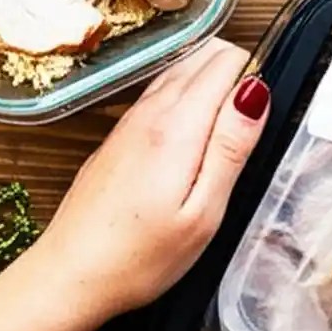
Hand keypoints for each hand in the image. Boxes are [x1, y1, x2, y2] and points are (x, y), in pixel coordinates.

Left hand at [0, 38, 270, 330]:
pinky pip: (158, 94)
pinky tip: (192, 138)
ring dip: (209, 82)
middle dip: (235, 74)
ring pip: (179, 70)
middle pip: (202, 56)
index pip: (225, 60)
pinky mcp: (117, 136)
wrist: (70, 274)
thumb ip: (230, 147)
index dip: (254, 75)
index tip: (262, 115)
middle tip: (248, 128)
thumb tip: (255, 92)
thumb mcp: (203, 213)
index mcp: (175, 127)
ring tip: (226, 133)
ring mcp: (128, 121)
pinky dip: (184, 98)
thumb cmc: (138, 258)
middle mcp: (148, 113)